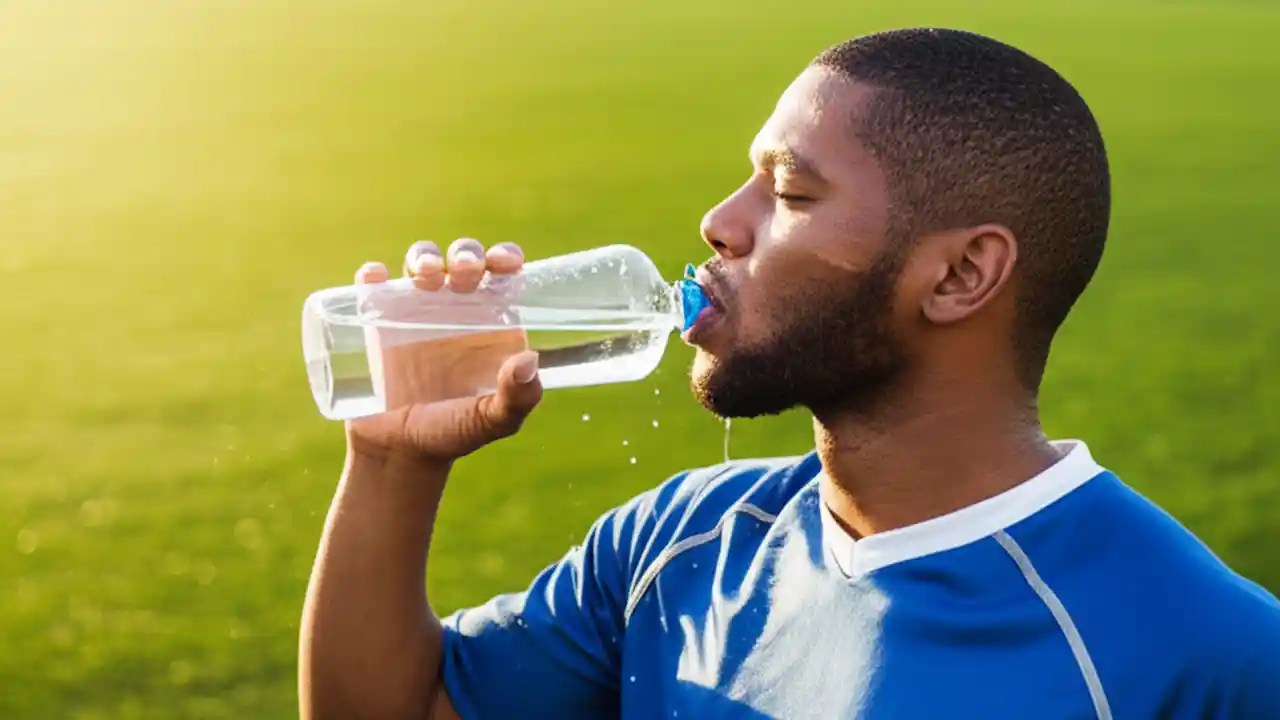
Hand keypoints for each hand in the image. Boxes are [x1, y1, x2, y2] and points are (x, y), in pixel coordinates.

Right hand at [345, 238, 541, 462]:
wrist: (400, 452)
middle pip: (463, 259)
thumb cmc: (454, 433)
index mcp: (492, 321)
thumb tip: (529, 359)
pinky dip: (372, 274)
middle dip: (467, 254)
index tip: (504, 262)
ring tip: (426, 276)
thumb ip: (518, 398)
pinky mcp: (377, 321)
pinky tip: (376, 277)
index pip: (502, 273)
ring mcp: (416, 310)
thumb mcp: (492, 421)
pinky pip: (373, 286)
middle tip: (465, 274)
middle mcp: (457, 308)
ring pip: (421, 262)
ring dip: (424, 256)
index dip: (505, 256)